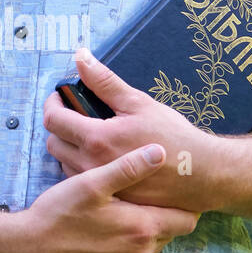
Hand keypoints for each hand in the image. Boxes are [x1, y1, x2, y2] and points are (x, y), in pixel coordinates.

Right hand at [7, 143, 198, 252]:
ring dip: (149, 227)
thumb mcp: (92, 183)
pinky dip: (134, 241)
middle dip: (167, 212)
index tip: (175, 185)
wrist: (29, 250)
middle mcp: (142, 252)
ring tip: (130, 206)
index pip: (187, 218)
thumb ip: (128, 167)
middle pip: (173, 231)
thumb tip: (160, 151)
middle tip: (153, 191)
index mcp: (143, 227)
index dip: (185, 201)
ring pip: (156, 244)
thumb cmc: (59, 213)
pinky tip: (115, 225)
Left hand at [43, 47, 224, 211]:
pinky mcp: (107, 196)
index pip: (53, 120)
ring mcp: (98, 184)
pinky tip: (100, 155)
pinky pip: (80, 178)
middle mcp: (90, 165)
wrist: (199, 174)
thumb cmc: (172, 136)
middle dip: (58, 124)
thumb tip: (80, 56)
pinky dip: (81, 164)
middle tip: (74, 113)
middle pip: (53, 143)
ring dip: (69, 146)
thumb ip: (104, 81)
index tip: (60, 96)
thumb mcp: (138, 102)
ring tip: (89, 134)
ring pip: (64, 162)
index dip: (52, 103)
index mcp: (96, 138)